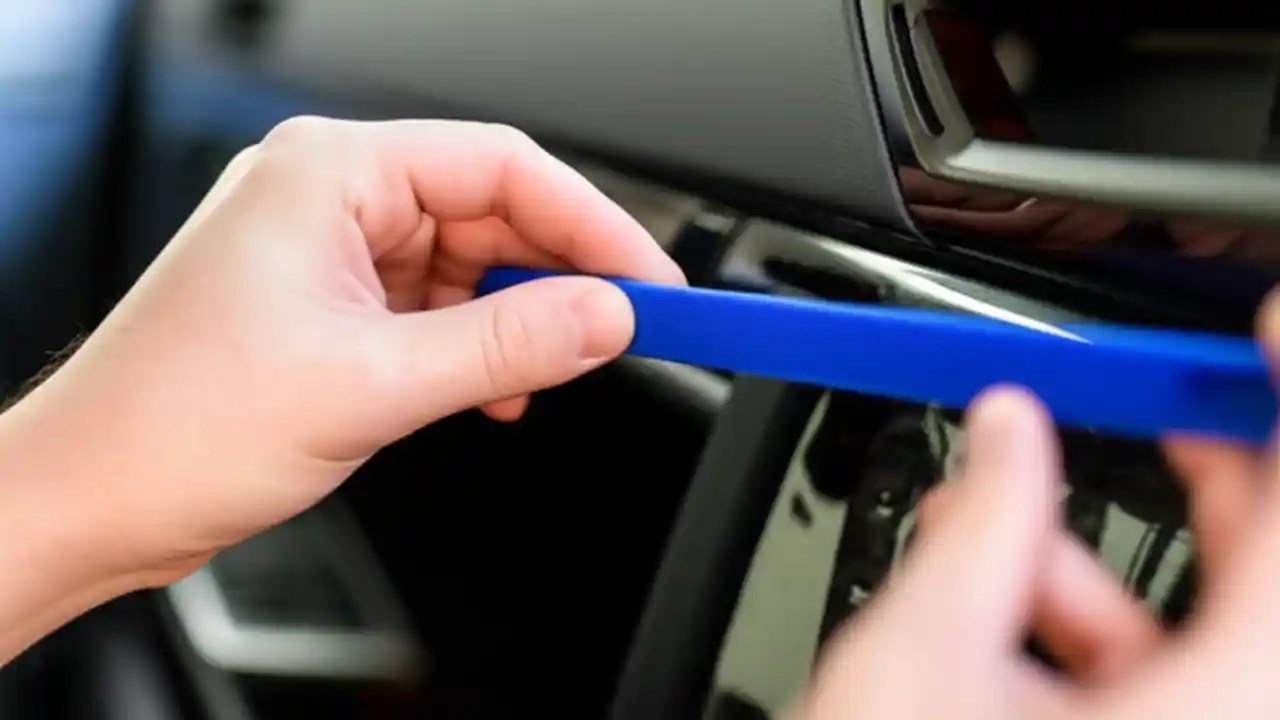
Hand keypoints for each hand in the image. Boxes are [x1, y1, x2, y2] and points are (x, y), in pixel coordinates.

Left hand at [0, 117, 682, 658]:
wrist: (93, 499)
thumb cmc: (175, 424)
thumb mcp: (372, 383)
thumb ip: (505, 345)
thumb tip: (602, 317)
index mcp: (328, 173)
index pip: (501, 167)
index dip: (592, 224)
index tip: (652, 280)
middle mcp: (331, 198)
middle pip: (492, 213)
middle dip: (561, 275)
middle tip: (629, 326)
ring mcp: (331, 252)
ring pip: (470, 265)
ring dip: (519, 321)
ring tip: (552, 370)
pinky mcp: (333, 305)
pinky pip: (437, 307)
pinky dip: (478, 347)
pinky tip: (496, 387)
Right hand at [796, 293, 1279, 718]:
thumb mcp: (919, 657)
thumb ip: (980, 523)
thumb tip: (1004, 428)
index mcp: (1221, 706)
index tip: (1266, 328)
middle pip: (1269, 566)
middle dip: (1210, 465)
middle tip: (1170, 394)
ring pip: (1214, 625)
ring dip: (1111, 548)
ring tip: (1006, 502)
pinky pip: (1168, 673)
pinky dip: (1095, 617)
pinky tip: (1003, 584)